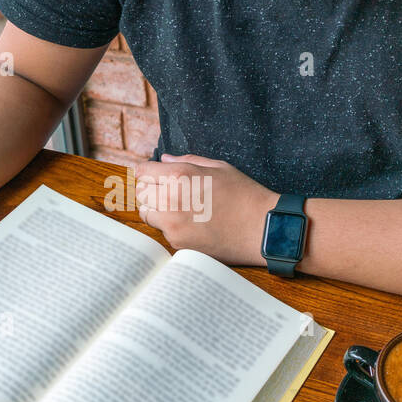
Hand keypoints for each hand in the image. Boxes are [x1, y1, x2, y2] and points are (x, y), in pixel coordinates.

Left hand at [134, 154, 275, 265]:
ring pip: (147, 214)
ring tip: (178, 208)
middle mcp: (171, 199)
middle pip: (140, 193)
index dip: (148, 173)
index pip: (143, 172)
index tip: (155, 176)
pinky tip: (191, 224)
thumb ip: (187, 161)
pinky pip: (162, 231)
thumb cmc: (244, 195)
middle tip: (167, 192)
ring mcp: (173, 224)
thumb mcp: (219, 168)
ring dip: (157, 210)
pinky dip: (170, 227)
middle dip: (150, 190)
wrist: (262, 229)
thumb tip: (164, 158)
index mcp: (181, 175)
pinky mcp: (178, 242)